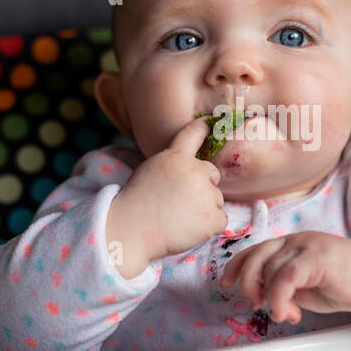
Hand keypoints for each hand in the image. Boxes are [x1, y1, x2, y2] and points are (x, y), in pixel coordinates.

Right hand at [107, 117, 227, 277]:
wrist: (129, 230)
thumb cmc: (135, 204)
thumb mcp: (149, 171)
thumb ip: (172, 166)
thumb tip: (191, 169)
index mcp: (175, 157)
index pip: (193, 133)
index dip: (205, 126)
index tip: (214, 121)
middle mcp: (194, 170)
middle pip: (212, 173)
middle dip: (203, 186)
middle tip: (180, 202)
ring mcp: (206, 194)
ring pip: (216, 199)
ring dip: (204, 209)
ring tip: (178, 218)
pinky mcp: (213, 217)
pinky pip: (221, 219)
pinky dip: (209, 227)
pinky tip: (188, 229)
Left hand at [219, 231, 350, 323]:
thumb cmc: (340, 283)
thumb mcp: (302, 288)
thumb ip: (281, 288)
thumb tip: (266, 301)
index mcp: (288, 245)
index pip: (254, 250)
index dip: (236, 267)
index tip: (226, 283)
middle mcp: (294, 240)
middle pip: (256, 256)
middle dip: (248, 283)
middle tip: (254, 304)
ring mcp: (306, 246)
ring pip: (271, 268)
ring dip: (272, 296)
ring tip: (286, 312)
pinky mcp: (318, 257)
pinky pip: (287, 275)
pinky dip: (280, 296)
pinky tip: (287, 311)